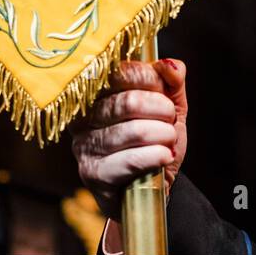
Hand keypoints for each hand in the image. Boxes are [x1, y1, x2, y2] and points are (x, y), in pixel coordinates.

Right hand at [71, 58, 187, 220]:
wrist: (150, 188)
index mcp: (96, 94)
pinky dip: (157, 157)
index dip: (151, 79)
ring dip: (163, 136)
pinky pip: (131, 160)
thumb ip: (172, 82)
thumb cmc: (155, 142)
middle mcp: (83, 118)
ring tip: (167, 142)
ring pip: (134, 131)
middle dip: (162, 111)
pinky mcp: (93, 174)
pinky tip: (163, 158)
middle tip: (169, 122)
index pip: (121, 73)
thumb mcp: (170, 107)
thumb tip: (169, 65)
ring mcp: (84, 147)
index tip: (164, 94)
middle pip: (130, 102)